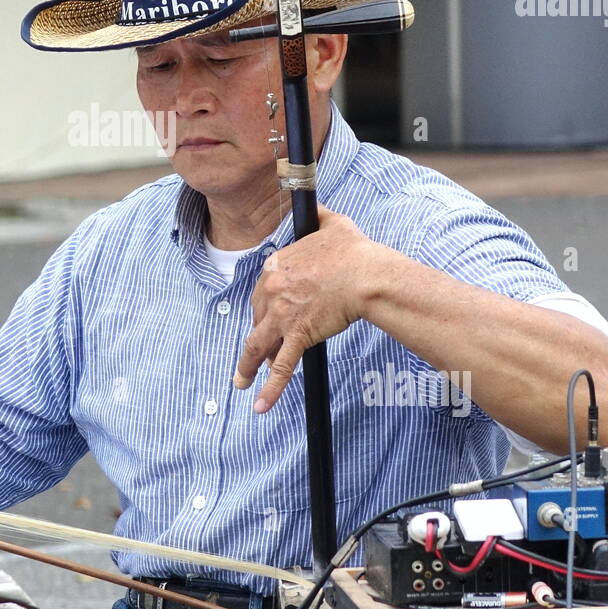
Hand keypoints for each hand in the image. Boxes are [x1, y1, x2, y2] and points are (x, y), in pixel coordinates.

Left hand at [233, 204, 378, 411]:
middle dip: (262, 335)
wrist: (367, 275)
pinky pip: (281, 367)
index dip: (267, 308)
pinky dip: (269, 388)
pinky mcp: (297, 336)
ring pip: (257, 345)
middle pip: (259, 319)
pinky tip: (259, 405)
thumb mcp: (332, 223)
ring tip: (240, 382)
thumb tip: (314, 203)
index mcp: (276, 266)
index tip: (272, 317)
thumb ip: (318, 215)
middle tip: (263, 350)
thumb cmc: (354, 251)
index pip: (261, 293)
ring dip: (247, 367)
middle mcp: (272, 291)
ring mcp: (282, 316)